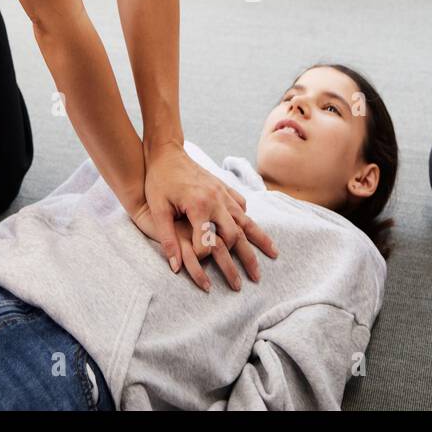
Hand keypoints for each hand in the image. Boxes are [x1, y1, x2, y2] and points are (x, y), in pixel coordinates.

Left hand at [141, 145, 277, 288]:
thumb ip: (167, 239)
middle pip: (236, 235)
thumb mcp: (157, 210)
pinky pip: (242, 206)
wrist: (167, 152)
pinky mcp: (224, 187)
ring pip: (246, 221)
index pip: (207, 244)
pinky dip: (248, 219)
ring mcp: (223, 193)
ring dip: (260, 240)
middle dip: (245, 259)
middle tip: (254, 279)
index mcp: (199, 206)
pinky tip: (252, 230)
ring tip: (274, 255)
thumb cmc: (159, 181)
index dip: (200, 258)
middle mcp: (217, 200)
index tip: (195, 265)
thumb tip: (175, 269)